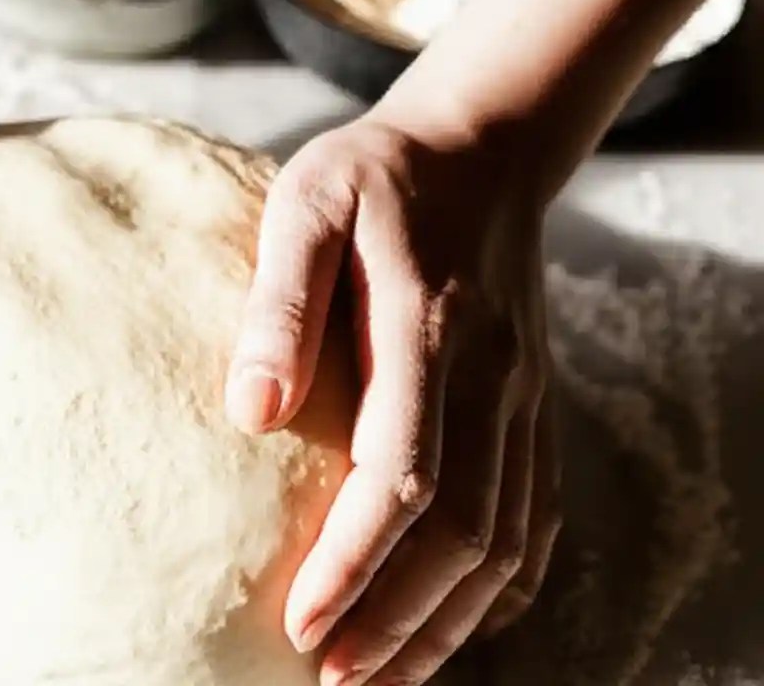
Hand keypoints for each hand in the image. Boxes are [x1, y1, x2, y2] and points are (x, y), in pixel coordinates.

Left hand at [225, 114, 561, 683]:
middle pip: (462, 534)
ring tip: (380, 675)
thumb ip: (281, 301)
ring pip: (504, 542)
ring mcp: (524, 398)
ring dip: (446, 624)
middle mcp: (492, 378)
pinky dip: (500, 587)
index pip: (404, 478)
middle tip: (330, 676)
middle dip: (396, 621)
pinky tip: (458, 627)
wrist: (482, 151)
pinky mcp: (533, 407)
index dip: (354, 563)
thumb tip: (249, 413)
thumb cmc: (374, 179)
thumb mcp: (306, 203)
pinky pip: (534, 517)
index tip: (300, 624)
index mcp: (430, 329)